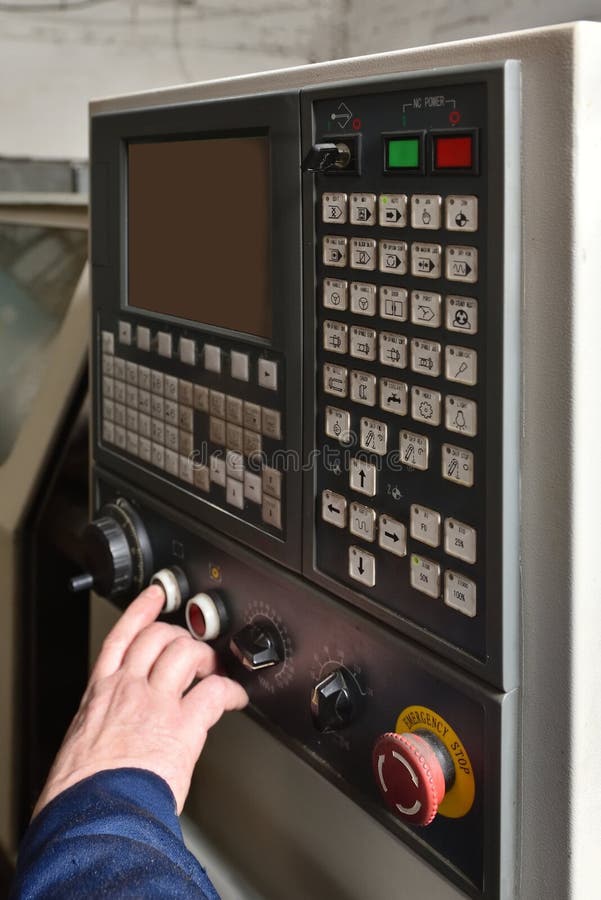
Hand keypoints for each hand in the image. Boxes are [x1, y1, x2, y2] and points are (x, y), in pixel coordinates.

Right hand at [33, 584, 247, 816]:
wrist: (91, 813)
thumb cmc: (80, 792)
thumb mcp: (78, 743)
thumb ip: (99, 726)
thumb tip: (105, 736)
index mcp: (100, 693)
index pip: (122, 637)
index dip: (142, 610)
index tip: (156, 596)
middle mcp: (129, 689)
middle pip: (161, 637)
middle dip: (183, 637)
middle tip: (196, 650)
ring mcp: (157, 703)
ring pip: (188, 653)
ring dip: (208, 658)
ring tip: (216, 671)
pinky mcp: (183, 725)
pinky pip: (215, 693)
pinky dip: (232, 692)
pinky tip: (237, 699)